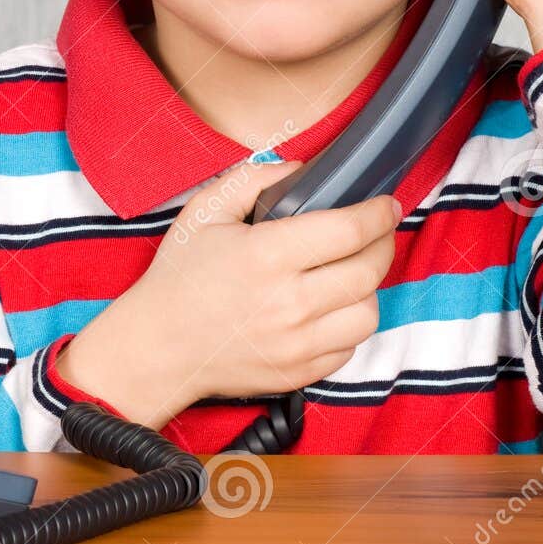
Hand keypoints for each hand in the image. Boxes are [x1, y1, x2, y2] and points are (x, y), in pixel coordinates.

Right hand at [55, 157, 400, 428]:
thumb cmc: (179, 277)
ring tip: (352, 272)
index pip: (350, 230)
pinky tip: (330, 308)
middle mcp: (289, 302)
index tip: (386, 204)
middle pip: (370, 270)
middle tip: (377, 231)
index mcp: (268, 255)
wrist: (157, 347)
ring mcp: (297, 343)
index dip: (378, 213)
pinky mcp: (298, 373)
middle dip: (383, 243)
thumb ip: (254, 179)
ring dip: (368, 288)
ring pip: (368, 313)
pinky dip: (348, 325)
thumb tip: (302, 170)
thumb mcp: (204, 211)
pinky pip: (349, 347)